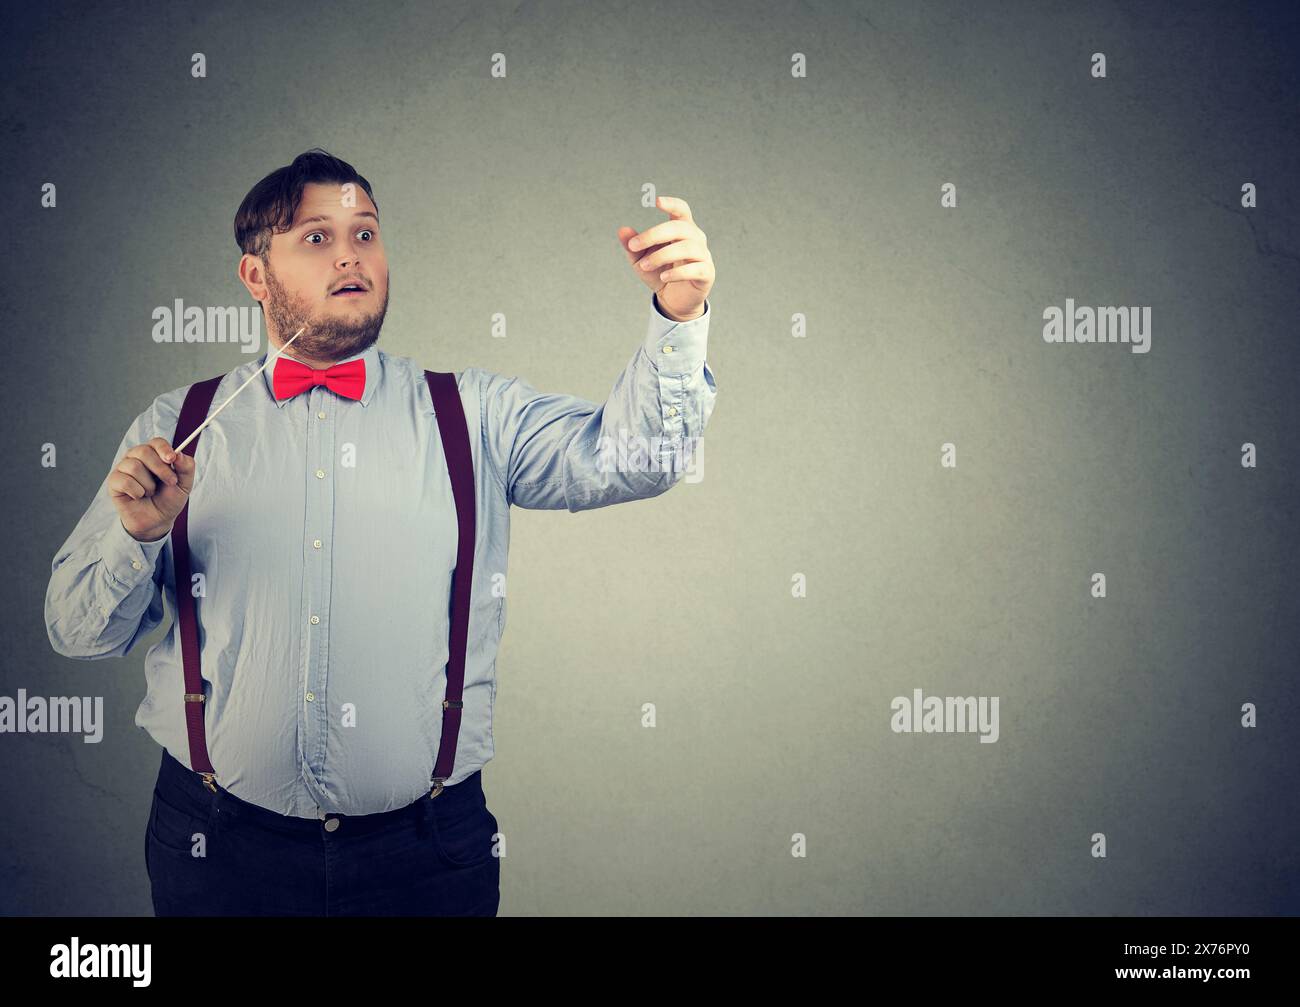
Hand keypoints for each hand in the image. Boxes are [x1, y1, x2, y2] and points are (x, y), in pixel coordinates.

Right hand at [107, 437, 194, 542]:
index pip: (156, 442)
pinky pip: (125, 481)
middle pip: (144, 451)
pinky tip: (139, 496)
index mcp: (154, 454)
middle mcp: (137, 457)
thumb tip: (179, 454)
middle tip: (171, 482)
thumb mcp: (184, 485)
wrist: (157, 520)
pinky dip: (137, 492)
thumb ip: (186, 468)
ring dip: (149, 485)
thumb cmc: (168, 499)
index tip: (171, 459)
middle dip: (160, 469)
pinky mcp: (114, 481)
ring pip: (134, 467)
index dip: (164, 449)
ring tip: (151, 492)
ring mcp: (123, 468)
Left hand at [617, 195, 714, 320]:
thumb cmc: (659, 273)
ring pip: (687, 247)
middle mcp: (695, 238)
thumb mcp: (640, 260)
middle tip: (634, 246)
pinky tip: (663, 277)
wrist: (674, 300)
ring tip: (645, 266)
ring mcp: (703, 255)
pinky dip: (678, 272)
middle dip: (654, 235)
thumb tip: (622, 230)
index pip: (681, 210)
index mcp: (682, 229)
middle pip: (680, 227)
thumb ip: (632, 246)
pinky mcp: (707, 273)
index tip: (656, 201)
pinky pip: (695, 269)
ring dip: (662, 255)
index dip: (672, 204)